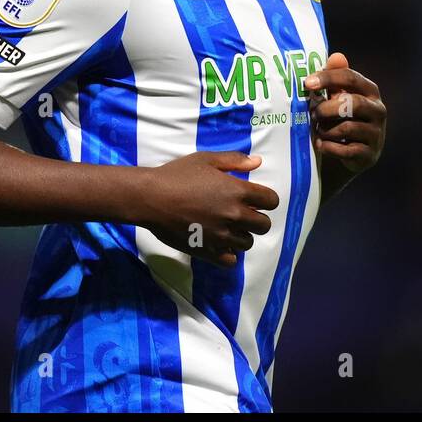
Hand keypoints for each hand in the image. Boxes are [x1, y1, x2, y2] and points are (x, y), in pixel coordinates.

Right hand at [137, 151, 277, 267]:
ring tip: (228, 228)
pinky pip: (230, 261)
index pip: (271, 201)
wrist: (151, 198)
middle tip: (243, 214)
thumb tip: (258, 162)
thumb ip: (235, 160)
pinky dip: (228, 254)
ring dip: (242, 236)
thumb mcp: (206, 159)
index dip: (266, 199)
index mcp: (237, 191)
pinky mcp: (207, 251)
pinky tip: (219, 244)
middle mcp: (234, 215)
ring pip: (247, 243)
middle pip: (264, 225)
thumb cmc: (177, 175)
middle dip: (257, 219)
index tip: (256, 199)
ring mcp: (221, 236)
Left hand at [304, 51, 385, 176]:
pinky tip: (321, 145)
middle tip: (313, 114)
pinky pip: (346, 150)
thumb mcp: (340, 96)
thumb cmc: (343, 118)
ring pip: (347, 128)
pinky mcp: (369, 154)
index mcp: (370, 91)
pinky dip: (329, 147)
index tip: (307, 83)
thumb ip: (336, 77)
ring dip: (326, 130)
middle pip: (351, 103)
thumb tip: (336, 56)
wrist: (353, 154)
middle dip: (326, 109)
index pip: (351, 77)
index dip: (328, 78)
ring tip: (318, 131)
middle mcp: (378, 110)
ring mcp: (376, 133)